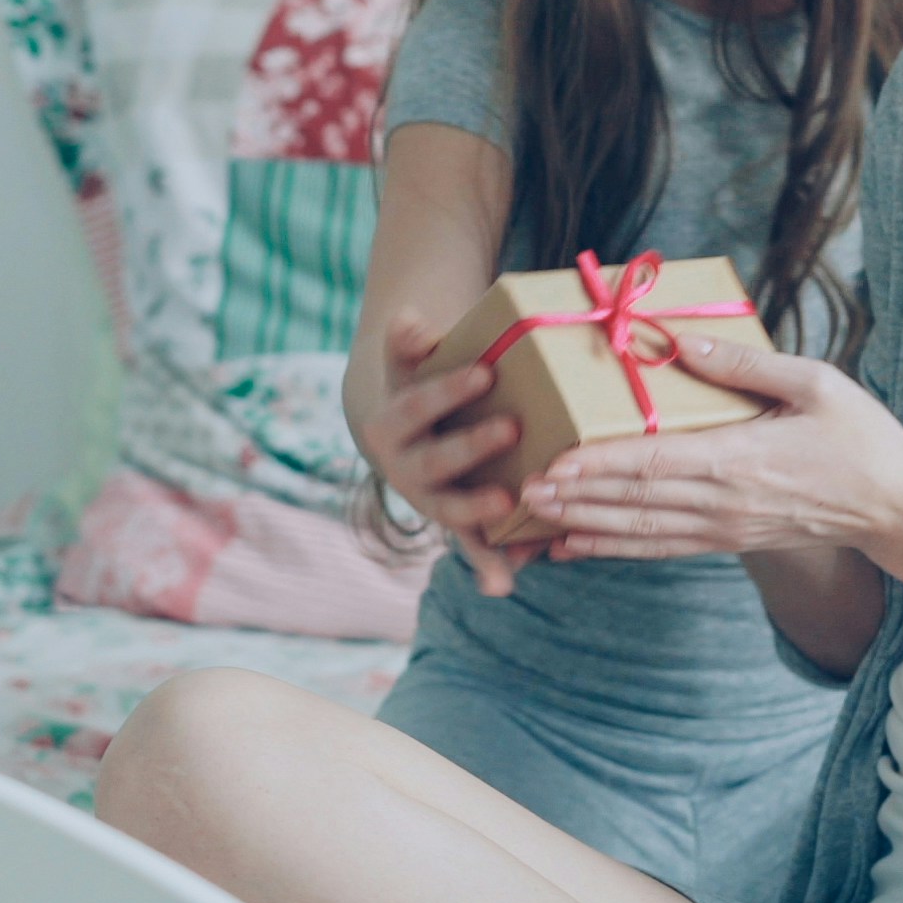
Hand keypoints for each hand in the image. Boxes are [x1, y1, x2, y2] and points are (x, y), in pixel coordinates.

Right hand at [361, 315, 551, 593]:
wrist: (404, 439)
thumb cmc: (419, 388)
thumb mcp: (410, 365)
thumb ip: (409, 344)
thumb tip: (410, 319)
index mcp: (391, 425)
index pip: (417, 404)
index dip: (447, 391)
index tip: (485, 371)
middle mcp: (405, 468)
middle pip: (435, 461)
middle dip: (471, 446)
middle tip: (511, 427)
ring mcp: (429, 500)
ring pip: (450, 512)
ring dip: (477, 512)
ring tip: (506, 503)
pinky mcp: (456, 527)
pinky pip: (472, 549)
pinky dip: (487, 566)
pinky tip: (504, 583)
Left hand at [517, 333, 902, 562]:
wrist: (894, 507)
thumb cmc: (859, 437)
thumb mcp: (816, 384)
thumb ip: (747, 365)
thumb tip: (683, 342)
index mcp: (740, 457)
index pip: (656, 463)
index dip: (601, 465)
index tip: (556, 462)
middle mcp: (723, 501)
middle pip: (635, 501)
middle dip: (573, 496)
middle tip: (518, 491)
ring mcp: (722, 527)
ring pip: (639, 530)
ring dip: (583, 524)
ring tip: (532, 518)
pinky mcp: (725, 541)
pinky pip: (659, 547)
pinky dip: (613, 547)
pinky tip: (574, 544)